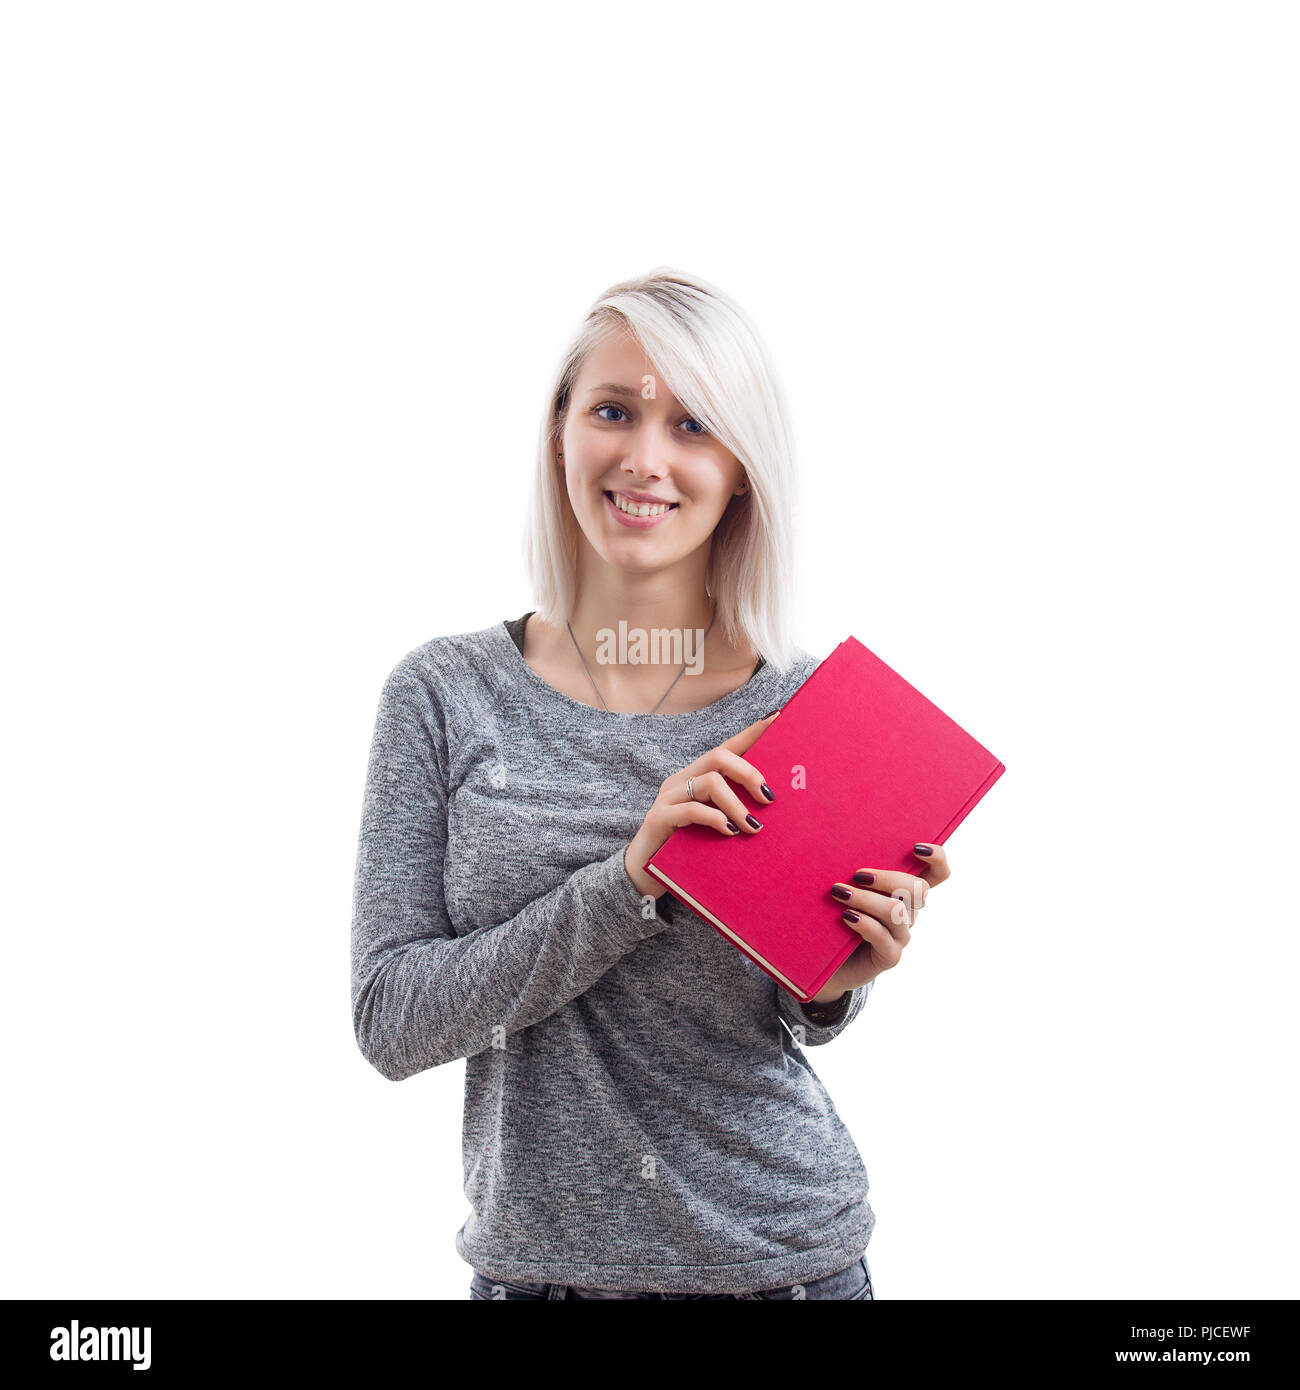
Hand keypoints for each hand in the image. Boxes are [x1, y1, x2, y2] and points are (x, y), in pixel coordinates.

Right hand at [624, 712, 779, 897]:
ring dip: (736, 804)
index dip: (749, 733)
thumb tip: (770, 807)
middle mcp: (680, 781)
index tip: (775, 718)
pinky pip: (691, 809)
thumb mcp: (713, 826)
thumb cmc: (686, 849)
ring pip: (709, 782)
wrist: (644, 875)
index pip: (726, 748)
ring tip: (752, 827)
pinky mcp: (659, 818)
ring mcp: (667, 797)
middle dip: (748, 772)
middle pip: (718, 756)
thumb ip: (732, 812)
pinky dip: (715, 819)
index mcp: (695, 778)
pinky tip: (728, 832)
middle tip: (768, 798)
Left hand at [808, 843, 951, 999]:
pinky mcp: (888, 956)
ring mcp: (900, 936)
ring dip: (867, 899)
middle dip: (889, 878)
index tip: (915, 847)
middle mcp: (908, 912)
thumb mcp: (846, 886)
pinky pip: (883, 937)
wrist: (824, 959)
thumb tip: (839, 836)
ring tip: (838, 892)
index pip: (936, 874)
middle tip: (857, 875)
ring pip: (897, 911)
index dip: (937, 858)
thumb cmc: (832, 913)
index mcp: (904, 891)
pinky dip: (864, 923)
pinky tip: (845, 916)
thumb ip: (852, 867)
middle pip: (918, 889)